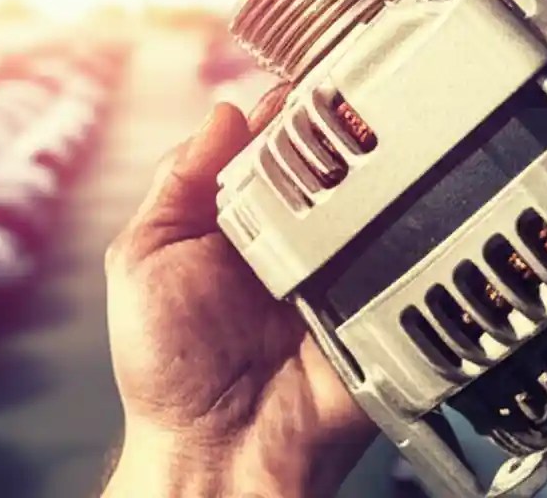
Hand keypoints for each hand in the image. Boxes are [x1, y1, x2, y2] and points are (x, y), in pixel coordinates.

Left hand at [101, 93, 374, 497]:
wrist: (218, 454)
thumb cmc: (168, 370)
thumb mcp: (144, 260)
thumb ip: (178, 182)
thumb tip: (224, 112)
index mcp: (236, 220)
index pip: (270, 145)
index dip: (285, 114)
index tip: (299, 92)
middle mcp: (292, 239)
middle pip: (327, 164)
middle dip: (334, 138)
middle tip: (339, 125)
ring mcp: (339, 271)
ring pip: (371, 201)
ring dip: (371, 180)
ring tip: (365, 165)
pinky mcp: (378, 306)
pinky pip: (403, 258)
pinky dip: (401, 234)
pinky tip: (392, 216)